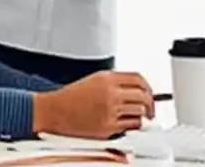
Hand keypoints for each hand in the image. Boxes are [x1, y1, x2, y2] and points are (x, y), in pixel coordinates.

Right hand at [33, 71, 154, 138]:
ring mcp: (110, 110)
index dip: (148, 87)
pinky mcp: (108, 126)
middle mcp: (110, 93)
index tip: (149, 93)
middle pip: (143, 96)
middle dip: (150, 104)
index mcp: (106, 78)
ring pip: (140, 112)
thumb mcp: (93, 81)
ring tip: (136, 117)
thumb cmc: (70, 97)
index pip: (138, 79)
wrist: (53, 110)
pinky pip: (131, 125)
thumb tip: (136, 91)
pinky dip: (133, 125)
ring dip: (141, 115)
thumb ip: (114, 83)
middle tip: (150, 110)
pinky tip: (126, 123)